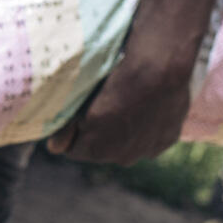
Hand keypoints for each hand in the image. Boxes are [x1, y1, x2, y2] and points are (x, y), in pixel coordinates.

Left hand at [47, 30, 193, 164]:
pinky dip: (148, 126)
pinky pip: (151, 136)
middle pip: (103, 149)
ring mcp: (147, 150)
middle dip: (101, 132)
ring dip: (125, 130)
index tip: (80, 111)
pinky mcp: (169, 138)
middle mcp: (122, 158)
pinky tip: (147, 104)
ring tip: (128, 102)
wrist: (161, 64)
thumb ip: (65, 127)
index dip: (75, 130)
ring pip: (129, 144)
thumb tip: (54, 148)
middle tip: (105, 103)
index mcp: (95, 150)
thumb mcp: (81, 98)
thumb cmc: (114, 76)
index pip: (74, 149)